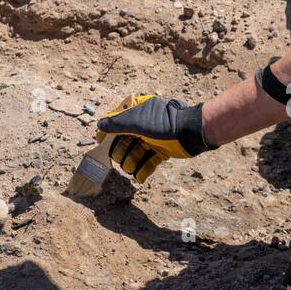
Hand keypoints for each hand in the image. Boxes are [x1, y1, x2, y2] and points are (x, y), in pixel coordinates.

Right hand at [95, 94, 209, 183]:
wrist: (190, 132)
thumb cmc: (163, 123)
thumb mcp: (137, 121)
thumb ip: (117, 124)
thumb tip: (99, 125)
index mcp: (137, 112)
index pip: (116, 122)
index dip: (108, 133)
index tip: (101, 142)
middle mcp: (143, 125)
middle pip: (124, 141)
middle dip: (120, 151)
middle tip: (120, 157)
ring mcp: (152, 138)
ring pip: (135, 153)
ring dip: (131, 162)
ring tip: (130, 168)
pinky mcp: (161, 151)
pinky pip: (148, 162)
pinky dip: (143, 170)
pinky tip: (139, 178)